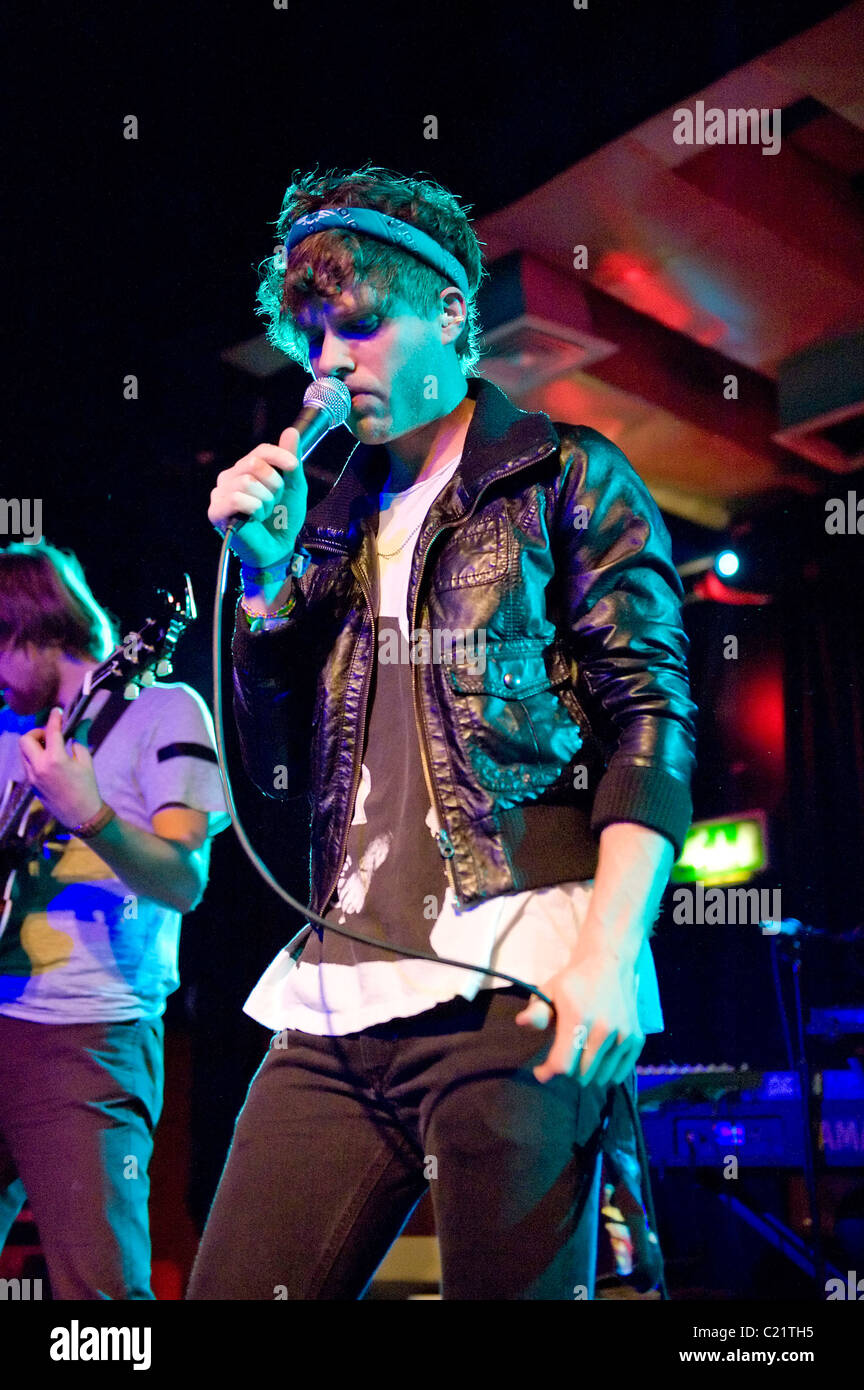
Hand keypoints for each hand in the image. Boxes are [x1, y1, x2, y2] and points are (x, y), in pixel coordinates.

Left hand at [19, 707, 102, 828]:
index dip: (55, 718)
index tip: (58, 711)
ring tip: (50, 747)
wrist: (80, 815)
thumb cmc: (87, 788)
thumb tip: (84, 721)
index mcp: (56, 759)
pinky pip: (26, 763)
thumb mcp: (86, 762)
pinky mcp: (30, 783)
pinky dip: (34, 756)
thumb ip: (80, 739)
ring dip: (33, 744)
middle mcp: (39, 766)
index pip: (51, 731)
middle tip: (51, 735)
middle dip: (37, 732)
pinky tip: (49, 760)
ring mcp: (32, 776)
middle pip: (26, 739)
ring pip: (23, 751)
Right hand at [208, 425, 307, 568]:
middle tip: (275, 501)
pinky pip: (237, 498)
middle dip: (273, 484)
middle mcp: (229, 477)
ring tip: (264, 512)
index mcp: (246, 469)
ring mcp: (220, 494)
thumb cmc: (283, 518)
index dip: (278, 456)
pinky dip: (254, 509)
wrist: (278, 548)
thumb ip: (292, 463)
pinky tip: (254, 519)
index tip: (293, 467)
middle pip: (253, 464)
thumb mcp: (294, 488)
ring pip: (247, 482)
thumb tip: (290, 431)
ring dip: (265, 500)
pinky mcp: (216, 511)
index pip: (260, 451)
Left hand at [515, 950, 644, 1085]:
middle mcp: (604, 1029)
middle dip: (567, 1070)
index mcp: (578, 1018)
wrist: (609, 964)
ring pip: (601, 1076)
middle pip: (581, 1074)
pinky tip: (598, 1058)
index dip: (548, 1073)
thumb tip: (522, 1022)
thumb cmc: (574, 982)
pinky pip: (620, 1072)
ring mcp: (623, 1035)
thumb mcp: (549, 991)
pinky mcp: (636, 1038)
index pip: (563, 1064)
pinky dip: (607, 1071)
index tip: (540, 1072)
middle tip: (563, 1054)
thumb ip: (537, 1012)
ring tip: (580, 1053)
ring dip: (587, 1071)